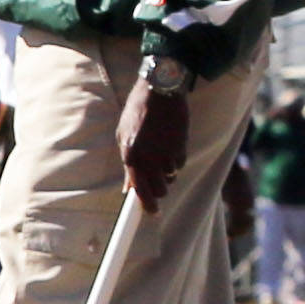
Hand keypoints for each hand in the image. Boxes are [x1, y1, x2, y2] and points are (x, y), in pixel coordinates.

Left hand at [117, 79, 190, 212]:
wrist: (160, 90)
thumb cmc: (138, 112)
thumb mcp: (124, 135)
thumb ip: (128, 164)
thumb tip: (128, 189)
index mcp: (131, 154)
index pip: (139, 189)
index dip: (146, 205)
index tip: (151, 214)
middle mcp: (149, 157)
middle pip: (160, 190)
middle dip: (160, 190)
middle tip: (158, 182)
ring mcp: (166, 152)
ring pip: (171, 178)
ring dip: (168, 173)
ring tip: (162, 156)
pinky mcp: (181, 146)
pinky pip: (180, 164)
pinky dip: (176, 160)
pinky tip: (170, 145)